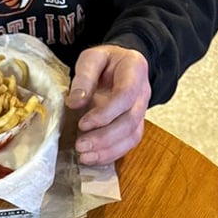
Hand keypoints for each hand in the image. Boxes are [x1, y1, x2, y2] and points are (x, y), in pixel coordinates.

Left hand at [66, 45, 150, 165]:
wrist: (119, 66)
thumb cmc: (104, 62)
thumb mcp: (92, 58)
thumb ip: (84, 77)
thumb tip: (74, 102)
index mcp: (135, 70)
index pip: (126, 96)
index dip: (105, 114)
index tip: (82, 124)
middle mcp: (143, 92)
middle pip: (130, 120)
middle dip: (104, 137)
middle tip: (80, 146)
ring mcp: (142, 111)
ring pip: (132, 136)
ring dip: (108, 150)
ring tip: (84, 157)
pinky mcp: (135, 125)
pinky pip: (129, 144)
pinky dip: (111, 154)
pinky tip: (93, 159)